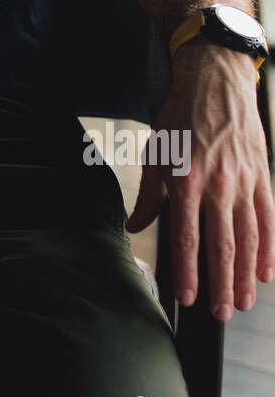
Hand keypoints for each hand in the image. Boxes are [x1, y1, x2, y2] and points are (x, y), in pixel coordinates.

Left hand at [126, 40, 274, 319]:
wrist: (215, 81)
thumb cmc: (180, 117)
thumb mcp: (155, 153)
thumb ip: (149, 195)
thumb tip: (135, 226)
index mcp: (185, 181)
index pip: (188, 239)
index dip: (188, 272)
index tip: (186, 299)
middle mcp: (217, 186)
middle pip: (222, 247)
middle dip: (220, 285)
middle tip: (220, 315)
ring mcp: (244, 182)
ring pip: (248, 238)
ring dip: (245, 275)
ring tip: (243, 303)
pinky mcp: (262, 176)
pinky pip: (268, 219)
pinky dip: (269, 248)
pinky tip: (266, 272)